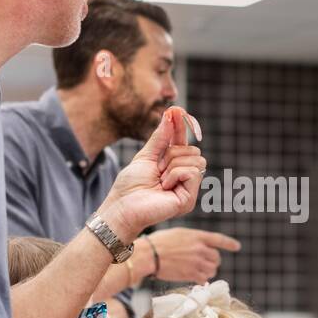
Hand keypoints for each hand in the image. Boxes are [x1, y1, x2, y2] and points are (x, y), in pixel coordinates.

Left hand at [99, 108, 204, 240]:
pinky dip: (175, 175)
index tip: (177, 110)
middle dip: (173, 154)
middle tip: (158, 168)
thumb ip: (160, 138)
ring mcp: (188, 189)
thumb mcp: (145, 156)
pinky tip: (164, 187)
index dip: (181, 127)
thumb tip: (170, 115)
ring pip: (195, 159)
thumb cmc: (130, 186)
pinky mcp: (189, 199)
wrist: (122, 207)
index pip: (183, 143)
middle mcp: (184, 177)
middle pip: (193, 150)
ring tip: (160, 180)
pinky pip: (192, 172)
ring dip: (172, 166)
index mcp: (173, 166)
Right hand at [147, 227, 240, 282]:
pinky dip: (202, 280)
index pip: (218, 240)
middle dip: (213, 262)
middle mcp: (200, 248)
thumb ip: (193, 240)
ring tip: (199, 271)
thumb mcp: (179, 234)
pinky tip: (196, 278)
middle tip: (205, 264)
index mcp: (197, 236)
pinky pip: (204, 279)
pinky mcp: (191, 274)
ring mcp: (197, 262)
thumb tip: (200, 248)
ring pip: (212, 270)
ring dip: (208, 271)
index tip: (237, 247)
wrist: (149, 255)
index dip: (229, 243)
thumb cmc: (159, 243)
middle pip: (217, 258)